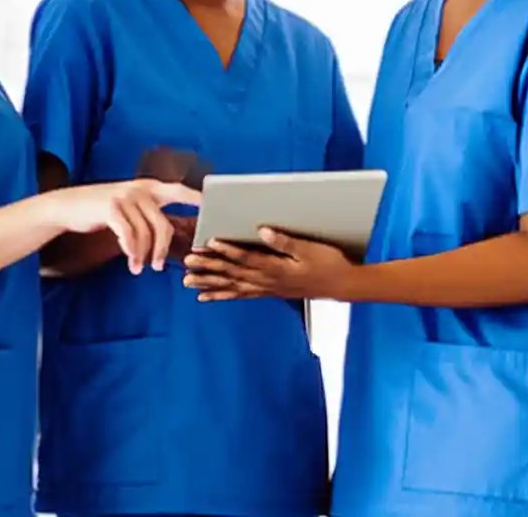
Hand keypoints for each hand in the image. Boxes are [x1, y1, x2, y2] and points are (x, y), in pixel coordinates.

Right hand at [55, 179, 201, 274]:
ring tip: (138, 268)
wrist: (67, 206)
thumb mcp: (128, 204)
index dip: (196, 198)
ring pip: (145, 234)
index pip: (178, 191)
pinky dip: (131, 252)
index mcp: (148, 187)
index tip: (210, 206)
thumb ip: (147, 211)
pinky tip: (130, 262)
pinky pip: (129, 235)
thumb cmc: (101, 210)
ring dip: (143, 255)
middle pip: (162, 225)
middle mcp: (140, 189)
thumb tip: (165, 233)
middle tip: (159, 267)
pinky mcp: (111, 208)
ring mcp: (125, 198)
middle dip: (162, 249)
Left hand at [182, 227, 354, 300]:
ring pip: (232, 286)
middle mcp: (267, 280)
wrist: (340, 285)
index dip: (227, 250)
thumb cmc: (328, 263)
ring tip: (187, 281)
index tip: (210, 242)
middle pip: (233, 273)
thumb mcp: (310, 249)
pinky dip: (221, 296)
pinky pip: (240, 295)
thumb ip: (285, 241)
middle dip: (209, 267)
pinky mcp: (267, 292)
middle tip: (187, 262)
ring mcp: (266, 288)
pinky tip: (206, 297)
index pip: (247, 258)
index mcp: (277, 267)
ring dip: (209, 283)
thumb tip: (263, 230)